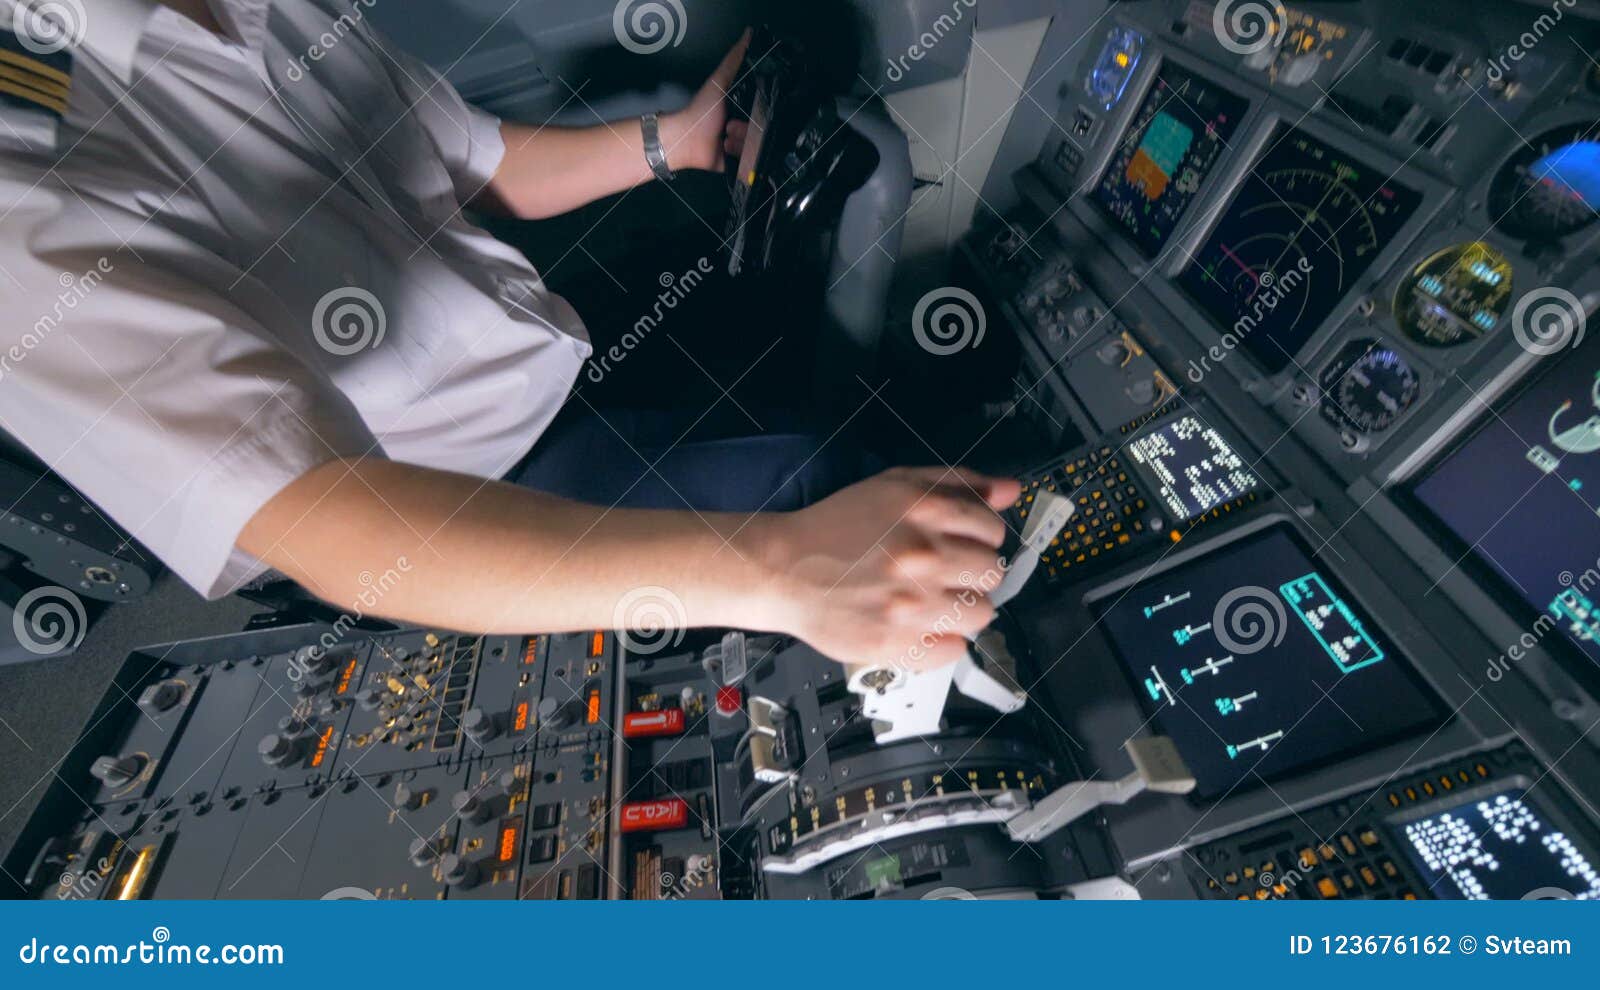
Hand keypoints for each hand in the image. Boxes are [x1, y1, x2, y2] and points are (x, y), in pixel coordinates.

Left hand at [661, 29, 751, 173]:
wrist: (687, 142)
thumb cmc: (701, 111)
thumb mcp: (719, 81)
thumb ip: (734, 60)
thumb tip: (748, 34)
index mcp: (743, 103)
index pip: (765, 103)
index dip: (764, 105)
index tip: (757, 108)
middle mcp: (746, 122)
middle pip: (764, 125)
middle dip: (750, 126)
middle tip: (730, 125)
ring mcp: (744, 142)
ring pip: (758, 143)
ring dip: (742, 140)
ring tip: (726, 138)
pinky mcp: (741, 160)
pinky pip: (754, 160)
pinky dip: (745, 156)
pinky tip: (731, 151)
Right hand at [745, 467, 1021, 670]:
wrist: (783, 568)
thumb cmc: (836, 527)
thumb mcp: (896, 485)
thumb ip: (958, 483)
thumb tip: (1010, 491)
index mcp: (925, 512)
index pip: (993, 530)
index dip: (980, 537)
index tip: (961, 543)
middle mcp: (923, 557)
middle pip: (994, 573)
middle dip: (973, 573)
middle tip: (944, 573)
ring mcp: (912, 605)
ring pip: (981, 615)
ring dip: (962, 609)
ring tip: (931, 601)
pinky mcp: (897, 644)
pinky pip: (954, 651)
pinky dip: (942, 642)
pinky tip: (919, 625)